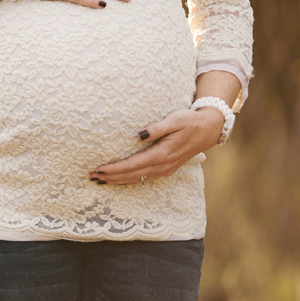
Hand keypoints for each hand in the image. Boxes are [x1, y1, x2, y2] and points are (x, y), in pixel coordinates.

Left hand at [89, 108, 223, 184]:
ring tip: (99, 180)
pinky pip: (143, 177)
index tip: (99, 169)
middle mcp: (162, 166)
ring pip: (137, 178)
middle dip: (111, 177)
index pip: (132, 165)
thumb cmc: (189, 121)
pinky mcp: (166, 169)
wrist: (208, 129)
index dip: (114, 169)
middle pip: (131, 175)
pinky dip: (128, 179)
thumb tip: (139, 134)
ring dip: (117, 180)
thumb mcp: (174, 120)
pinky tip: (118, 179)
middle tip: (91, 177)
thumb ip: (156, 128)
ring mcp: (165, 169)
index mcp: (162, 154)